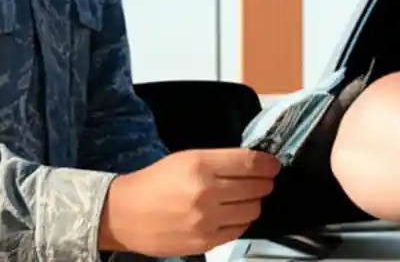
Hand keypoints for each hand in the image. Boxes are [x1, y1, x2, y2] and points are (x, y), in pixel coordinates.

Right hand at [98, 148, 280, 256]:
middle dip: (264, 183)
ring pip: (253, 210)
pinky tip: (233, 214)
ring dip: (254, 203)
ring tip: (245, 199)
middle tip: (262, 181)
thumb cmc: (156, 181)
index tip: (273, 165)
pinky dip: (242, 220)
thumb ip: (220, 161)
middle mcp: (206, 193)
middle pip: (256, 187)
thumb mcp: (186, 158)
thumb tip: (254, 166)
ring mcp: (207, 220)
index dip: (268, 164)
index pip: (250, 163)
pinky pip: (239, 230)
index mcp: (200, 165)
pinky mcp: (206, 242)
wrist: (126, 214)